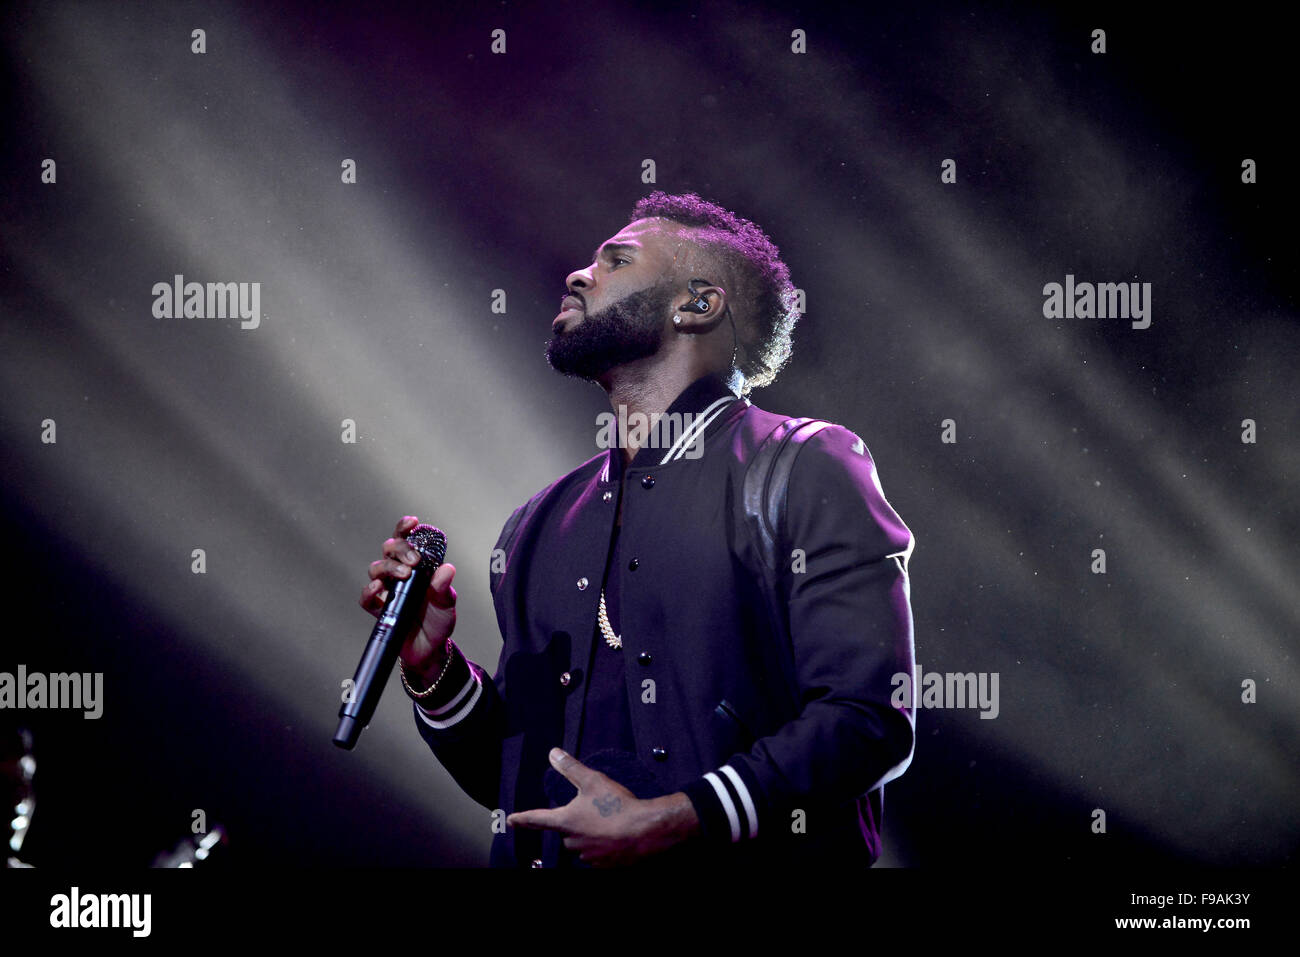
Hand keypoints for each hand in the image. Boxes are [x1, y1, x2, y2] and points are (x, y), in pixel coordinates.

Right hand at [359, 515, 456, 682]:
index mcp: (415, 566)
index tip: (413, 522)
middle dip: (400, 548)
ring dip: (388, 567)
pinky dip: (369, 591)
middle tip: (414, 560)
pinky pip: (367, 597)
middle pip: (388, 550)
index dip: (405, 528)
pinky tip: (379, 589)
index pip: (406, 540)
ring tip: (404, 574)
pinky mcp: (378, 610)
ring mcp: (387, 591)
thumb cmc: (438, 619)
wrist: (431, 648)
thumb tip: (447, 569)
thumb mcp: (447, 603)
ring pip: (376, 568)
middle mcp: (398, 574)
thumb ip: (444, 587)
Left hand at [506, 749, 698, 866]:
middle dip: (576, 821)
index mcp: (566, 821)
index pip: (537, 819)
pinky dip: (603, 846)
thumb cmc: (617, 805)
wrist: (645, 831)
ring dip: (590, 834)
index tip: (512, 820)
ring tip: (609, 822)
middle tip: (597, 810)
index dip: (523, 818)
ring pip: (581, 843)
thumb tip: (553, 753)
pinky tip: (616, 836)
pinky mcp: (603, 865)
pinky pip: (596, 855)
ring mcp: (587, 856)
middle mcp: (572, 841)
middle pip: (565, 831)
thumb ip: (571, 768)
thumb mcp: (593, 781)